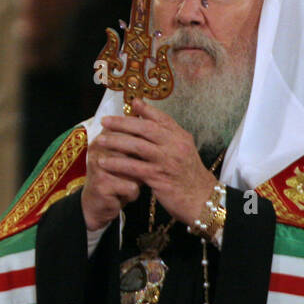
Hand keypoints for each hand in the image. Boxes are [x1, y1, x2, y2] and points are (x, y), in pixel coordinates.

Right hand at [82, 124, 141, 232]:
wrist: (97, 203)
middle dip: (143, 161)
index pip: (129, 130)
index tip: (149, 151)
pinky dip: (133, 193)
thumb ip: (135, 142)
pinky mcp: (102, 184)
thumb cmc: (116, 177)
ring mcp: (98, 165)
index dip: (144, 140)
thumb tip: (158, 128)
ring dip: (138, 178)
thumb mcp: (123, 157)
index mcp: (103, 137)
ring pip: (134, 168)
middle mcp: (97, 147)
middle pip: (133, 148)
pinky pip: (131, 186)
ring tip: (132, 182)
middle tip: (143, 169)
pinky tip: (126, 193)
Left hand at [92, 99, 218, 226]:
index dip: (145, 110)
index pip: (162, 118)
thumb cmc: (188, 175)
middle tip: (105, 120)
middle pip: (145, 128)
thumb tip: (149, 120)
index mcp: (181, 137)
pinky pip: (134, 168)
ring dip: (116, 142)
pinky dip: (117, 164)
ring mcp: (167, 161)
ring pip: (137, 146)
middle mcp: (175, 145)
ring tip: (100, 140)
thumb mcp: (182, 151)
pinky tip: (104, 163)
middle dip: (122, 123)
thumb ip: (167, 136)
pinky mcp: (159, 178)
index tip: (131, 103)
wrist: (203, 200)